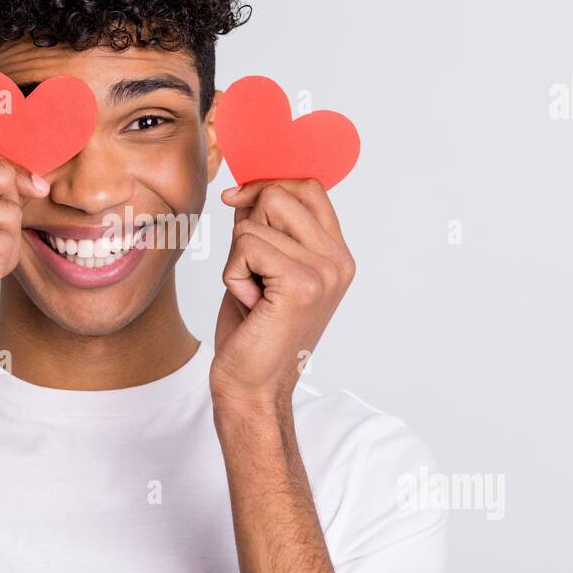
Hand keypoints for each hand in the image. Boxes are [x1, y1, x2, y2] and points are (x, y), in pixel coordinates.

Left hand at [210, 179, 355, 407]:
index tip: (238, 201)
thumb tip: (247, 190)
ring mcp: (325, 272)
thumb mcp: (260, 267)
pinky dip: (233, 274)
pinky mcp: (301, 284)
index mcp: (337, 254)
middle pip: (279, 194)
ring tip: (253, 294)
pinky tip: (249, 303)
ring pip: (255, 222)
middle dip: (247, 226)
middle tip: (252, 273)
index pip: (309, 186)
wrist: (253, 387)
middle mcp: (339, 260)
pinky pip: (246, 245)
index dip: (267, 185)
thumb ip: (262, 227)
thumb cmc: (253, 332)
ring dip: (237, 259)